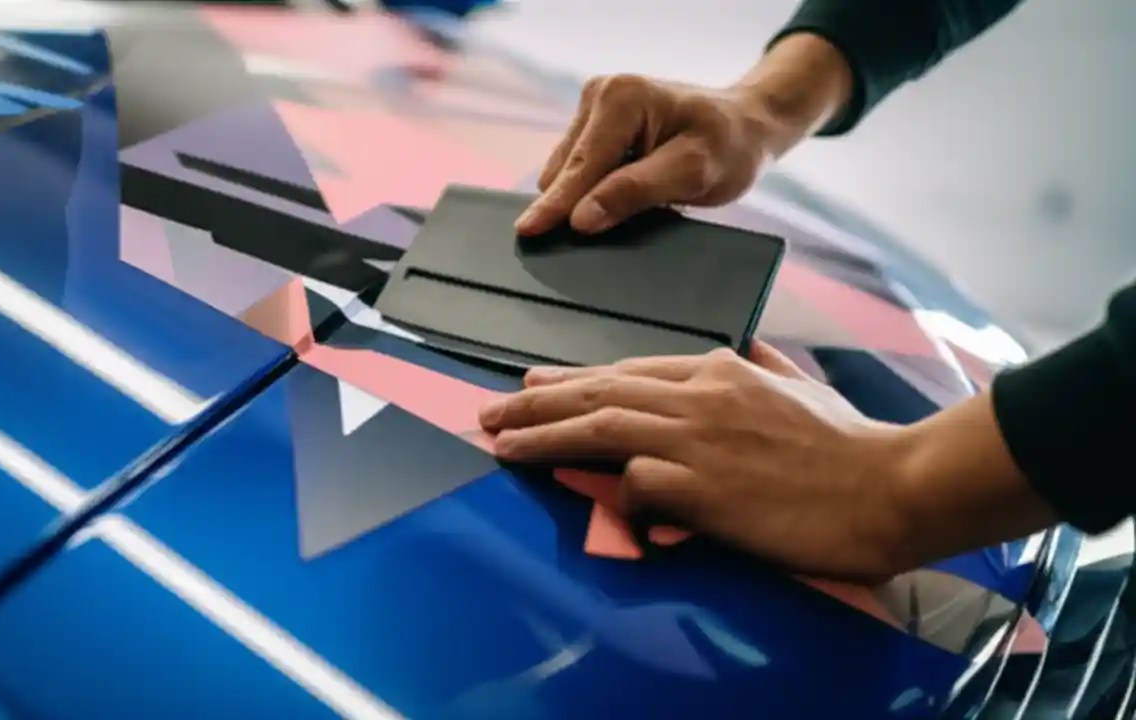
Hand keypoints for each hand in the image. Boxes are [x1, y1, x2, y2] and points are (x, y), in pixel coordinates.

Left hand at [478, 342, 916, 581]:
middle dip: (538, 402)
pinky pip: (636, 482)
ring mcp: (697, 440)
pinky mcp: (702, 487)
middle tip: (493, 410)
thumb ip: (761, 364)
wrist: (888, 486)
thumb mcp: (798, 386)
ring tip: (501, 441)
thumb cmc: (848, 444)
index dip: (574, 378)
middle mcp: (699, 397)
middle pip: (599, 393)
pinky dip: (611, 487)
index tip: (535, 383)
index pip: (627, 370)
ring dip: (542, 435)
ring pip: (599, 427)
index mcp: (719, 369)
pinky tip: (579, 493)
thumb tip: (741, 350)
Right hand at [515, 74, 781, 235]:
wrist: (746, 127)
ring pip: (567, 171)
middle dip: (576, 203)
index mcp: (622, 98)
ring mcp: (594, 108)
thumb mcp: (692, 173)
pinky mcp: (594, 126)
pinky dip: (595, 190)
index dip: (559, 204)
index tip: (527, 232)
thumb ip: (634, 193)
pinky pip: (578, 169)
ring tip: (638, 202)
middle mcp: (600, 94)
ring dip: (588, 197)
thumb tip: (580, 219)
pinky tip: (624, 193)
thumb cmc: (729, 147)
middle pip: (566, 169)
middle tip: (619, 226)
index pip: (583, 165)